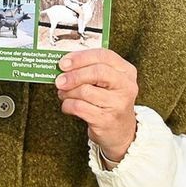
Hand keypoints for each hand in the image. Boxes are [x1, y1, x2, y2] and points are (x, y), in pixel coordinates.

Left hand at [56, 48, 138, 162]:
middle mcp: (126, 86)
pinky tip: (68, 106)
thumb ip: (88, 68)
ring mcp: (118, 104)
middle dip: (73, 75)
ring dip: (67, 92)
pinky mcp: (107, 120)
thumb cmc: (107, 100)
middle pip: (97, 72)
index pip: (103, 55)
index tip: (63, 62)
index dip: (80, 57)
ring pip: (84, 91)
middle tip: (59, 80)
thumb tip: (63, 63)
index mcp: (126, 70)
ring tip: (64, 93)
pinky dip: (67, 105)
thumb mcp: (105, 81)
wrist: (120, 130)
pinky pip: (79, 107)